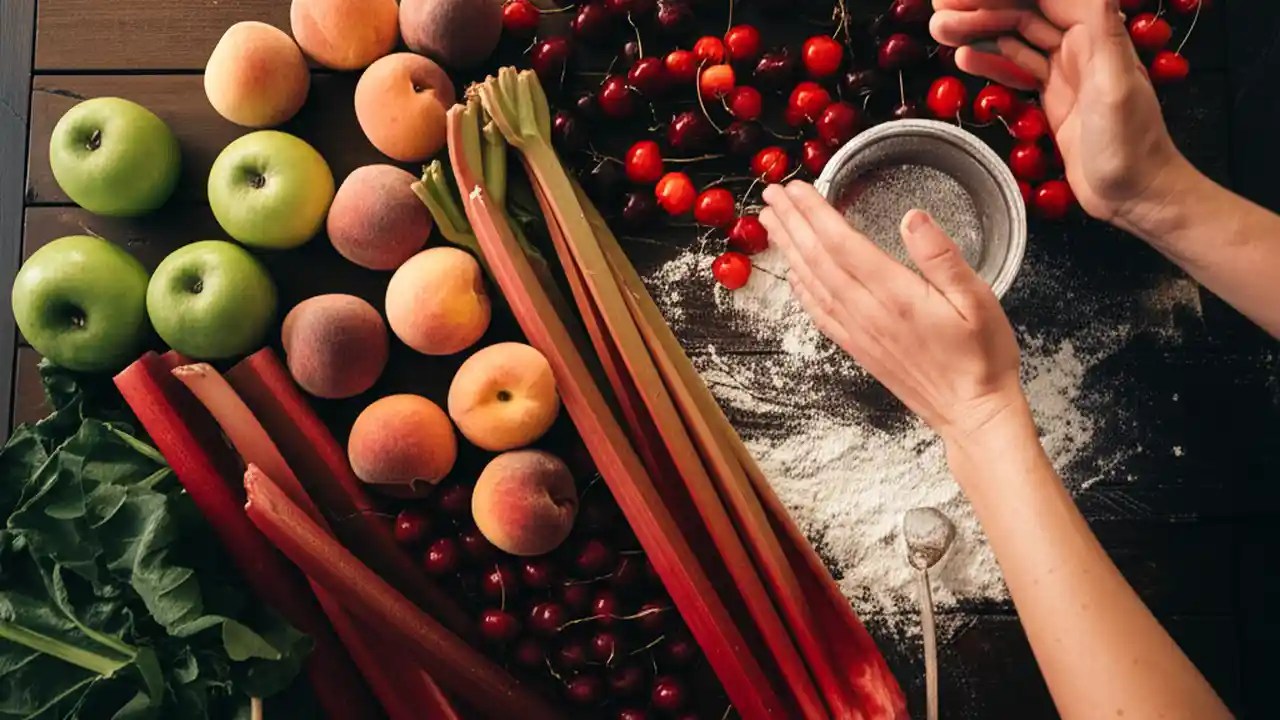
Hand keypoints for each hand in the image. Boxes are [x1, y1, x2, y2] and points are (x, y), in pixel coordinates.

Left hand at [759, 181, 1026, 442]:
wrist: (972, 413)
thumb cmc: (982, 356)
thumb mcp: (977, 298)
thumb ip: (941, 256)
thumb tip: (912, 216)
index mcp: (895, 294)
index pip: (841, 243)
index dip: (814, 213)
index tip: (797, 188)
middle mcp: (867, 312)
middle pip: (817, 259)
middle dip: (792, 224)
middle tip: (772, 196)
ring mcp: (858, 332)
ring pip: (812, 283)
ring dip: (789, 251)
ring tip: (771, 224)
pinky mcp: (857, 348)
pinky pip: (819, 313)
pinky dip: (800, 289)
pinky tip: (793, 275)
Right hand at [931, 0, 1193, 230]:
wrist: (1135, 193)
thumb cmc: (1131, 145)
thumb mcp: (1116, 87)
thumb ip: (1103, 35)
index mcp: (1097, 33)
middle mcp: (1082, 43)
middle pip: (1025, 11)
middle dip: (982, 7)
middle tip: (938, 10)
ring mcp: (1066, 69)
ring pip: (1015, 36)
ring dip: (978, 30)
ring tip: (939, 29)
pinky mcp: (1053, 94)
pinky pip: (1017, 67)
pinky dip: (990, 60)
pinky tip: (963, 58)